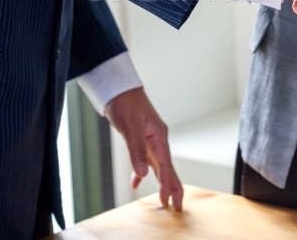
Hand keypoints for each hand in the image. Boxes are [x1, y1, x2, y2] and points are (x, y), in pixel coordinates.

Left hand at [105, 87, 183, 210]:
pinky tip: (137, 182)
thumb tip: (143, 173)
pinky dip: (142, 172)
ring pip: (159, 166)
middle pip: (168, 168)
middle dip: (173, 187)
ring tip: (166, 200)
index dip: (168, 183)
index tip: (170, 199)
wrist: (120, 89)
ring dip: (162, 183)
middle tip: (177, 206)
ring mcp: (151, 140)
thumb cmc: (126, 103)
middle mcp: (158, 140)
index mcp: (159, 136)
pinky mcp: (142, 139)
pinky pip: (146, 160)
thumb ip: (137, 150)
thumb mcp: (130, 127)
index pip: (166, 165)